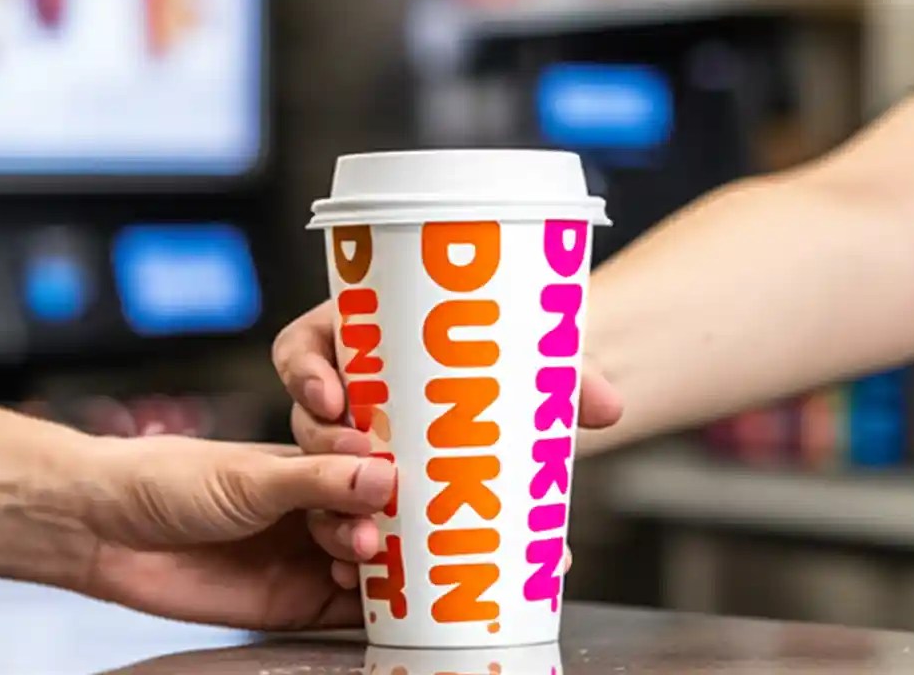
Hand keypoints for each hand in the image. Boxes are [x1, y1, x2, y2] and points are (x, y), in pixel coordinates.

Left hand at [81, 435, 394, 631]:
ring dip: (379, 571)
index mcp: (315, 469)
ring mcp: (307, 560)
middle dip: (388, 532)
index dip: (398, 487)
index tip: (417, 495)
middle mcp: (318, 514)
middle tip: (377, 538)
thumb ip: (319, 480)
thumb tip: (383, 476)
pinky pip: (345, 613)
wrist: (103, 530)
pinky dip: (368, 613)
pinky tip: (374, 606)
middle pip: (379, 526)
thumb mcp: (252, 476)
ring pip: (369, 569)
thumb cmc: (169, 481)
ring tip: (364, 567)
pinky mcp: (292, 606)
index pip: (375, 478)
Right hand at [272, 301, 623, 576]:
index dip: (306, 371)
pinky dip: (356, 543)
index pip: (305, 349)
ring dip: (338, 504)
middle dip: (328, 446)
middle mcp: (352, 396)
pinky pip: (344, 517)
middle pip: (311, 419)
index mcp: (363, 343)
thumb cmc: (510, 364)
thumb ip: (568, 379)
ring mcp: (357, 446)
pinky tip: (369, 570)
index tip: (332, 394)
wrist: (524, 403)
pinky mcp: (367, 495)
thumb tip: (608, 408)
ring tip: (371, 530)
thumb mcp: (530, 361)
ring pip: (321, 475)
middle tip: (364, 461)